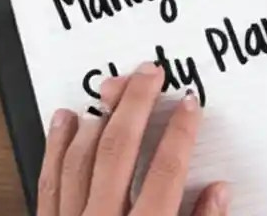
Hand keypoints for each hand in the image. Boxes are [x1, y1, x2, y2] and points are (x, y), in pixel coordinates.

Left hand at [37, 62, 229, 215]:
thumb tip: (218, 193)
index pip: (165, 172)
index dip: (180, 133)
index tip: (188, 104)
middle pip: (119, 151)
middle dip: (136, 105)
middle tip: (148, 74)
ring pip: (80, 159)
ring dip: (97, 119)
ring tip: (112, 89)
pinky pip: (48, 181)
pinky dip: (55, 147)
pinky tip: (65, 120)